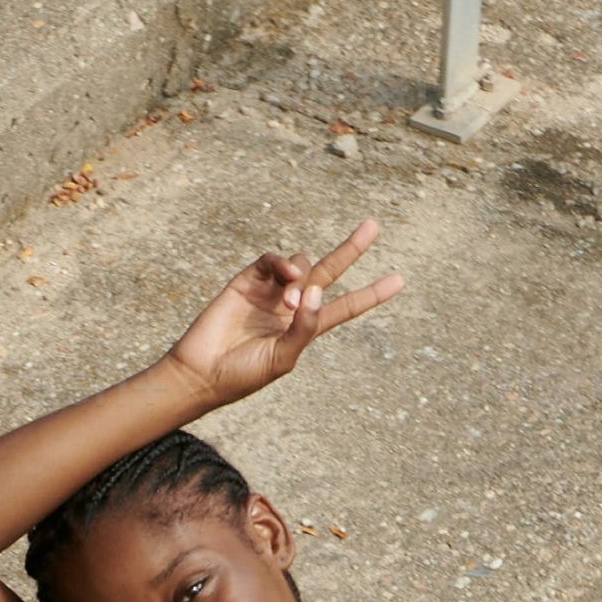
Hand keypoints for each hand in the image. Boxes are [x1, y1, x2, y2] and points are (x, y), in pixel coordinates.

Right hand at [167, 220, 405, 406]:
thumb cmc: (243, 374)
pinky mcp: (248, 280)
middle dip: (351, 248)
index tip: (400, 280)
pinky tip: (287, 277)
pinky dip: (283, 264)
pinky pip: (273, 261)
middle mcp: (292, 304)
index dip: (372, 294)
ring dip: (303, 278)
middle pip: (330, 271)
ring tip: (289, 304)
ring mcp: (271, 290)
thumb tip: (318, 292)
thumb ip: (305, 328)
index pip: (346, 306)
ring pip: (302, 265)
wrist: (201, 371)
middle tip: (374, 226)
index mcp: (307, 328)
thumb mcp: (283, 358)